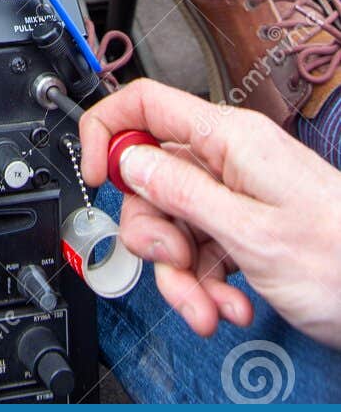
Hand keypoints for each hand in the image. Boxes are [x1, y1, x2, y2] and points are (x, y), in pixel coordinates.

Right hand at [79, 79, 340, 346]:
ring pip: (173, 223)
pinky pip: (199, 248)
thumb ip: (183, 193)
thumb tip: (131, 162)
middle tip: (174, 262)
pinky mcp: (246, 227)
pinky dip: (205, 284)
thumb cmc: (340, 259)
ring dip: (180, 275)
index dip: (107, 133)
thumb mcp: (249, 232)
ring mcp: (237, 194)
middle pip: (151, 178)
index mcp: (228, 139)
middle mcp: (229, 159)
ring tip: (208, 308)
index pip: (144, 104)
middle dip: (153, 234)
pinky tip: (229, 305)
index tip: (95, 176)